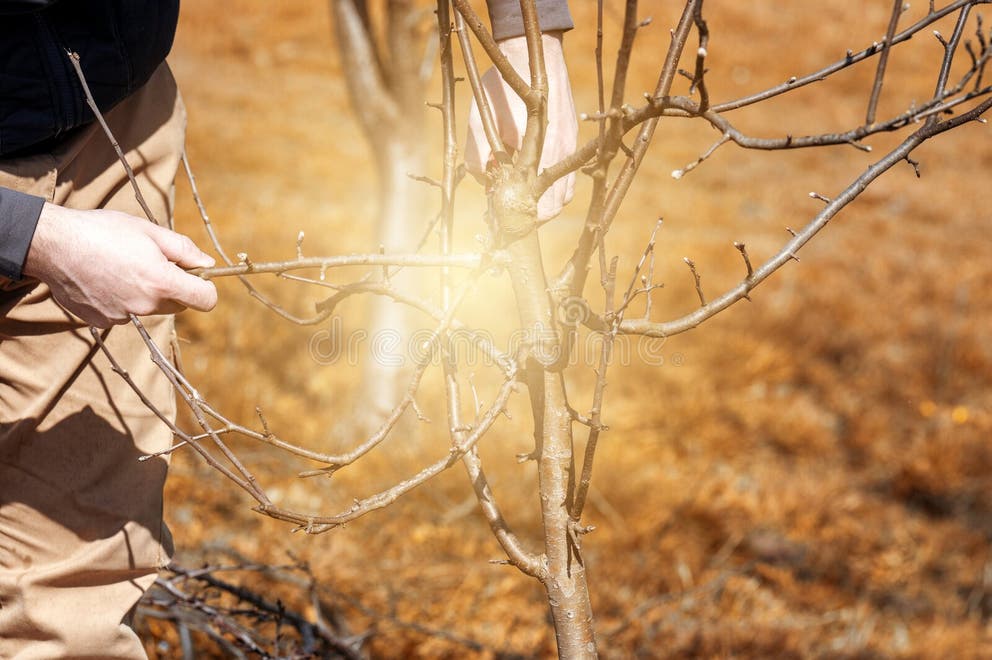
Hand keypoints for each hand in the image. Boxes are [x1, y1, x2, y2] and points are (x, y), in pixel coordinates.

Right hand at [23, 203, 217, 327]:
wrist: (53, 244)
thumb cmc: (103, 231)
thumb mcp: (150, 231)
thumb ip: (184, 250)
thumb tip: (208, 264)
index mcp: (162, 283)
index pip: (206, 300)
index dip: (205, 287)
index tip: (195, 275)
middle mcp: (145, 306)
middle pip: (178, 305)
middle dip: (174, 287)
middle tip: (153, 263)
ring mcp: (123, 317)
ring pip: (150, 309)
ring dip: (146, 294)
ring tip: (122, 268)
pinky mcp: (102, 322)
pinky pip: (125, 314)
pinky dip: (122, 300)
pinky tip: (104, 279)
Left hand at [465, 32, 577, 220]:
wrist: (529, 55)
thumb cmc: (500, 88)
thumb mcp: (479, 121)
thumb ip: (477, 158)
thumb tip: (485, 185)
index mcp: (539, 152)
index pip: (541, 207)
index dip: (524, 220)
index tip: (508, 221)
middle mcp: (560, 152)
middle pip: (555, 207)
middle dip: (534, 216)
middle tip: (513, 213)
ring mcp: (569, 145)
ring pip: (564, 195)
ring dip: (546, 203)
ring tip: (525, 199)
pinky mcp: (572, 138)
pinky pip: (569, 177)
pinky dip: (555, 187)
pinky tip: (537, 180)